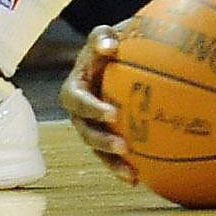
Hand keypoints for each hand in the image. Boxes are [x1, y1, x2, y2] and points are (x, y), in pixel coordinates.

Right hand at [60, 26, 136, 184]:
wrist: (112, 60)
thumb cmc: (107, 45)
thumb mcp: (102, 36)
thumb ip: (102, 37)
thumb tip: (110, 46)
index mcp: (75, 89)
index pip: (79, 100)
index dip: (93, 109)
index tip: (114, 114)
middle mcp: (78, 114)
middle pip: (86, 132)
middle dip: (102, 141)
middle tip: (123, 146)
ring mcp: (90, 129)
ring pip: (97, 151)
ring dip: (112, 163)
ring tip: (132, 173)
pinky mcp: (103, 140)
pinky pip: (111, 157)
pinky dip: (123, 168)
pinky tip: (141, 179)